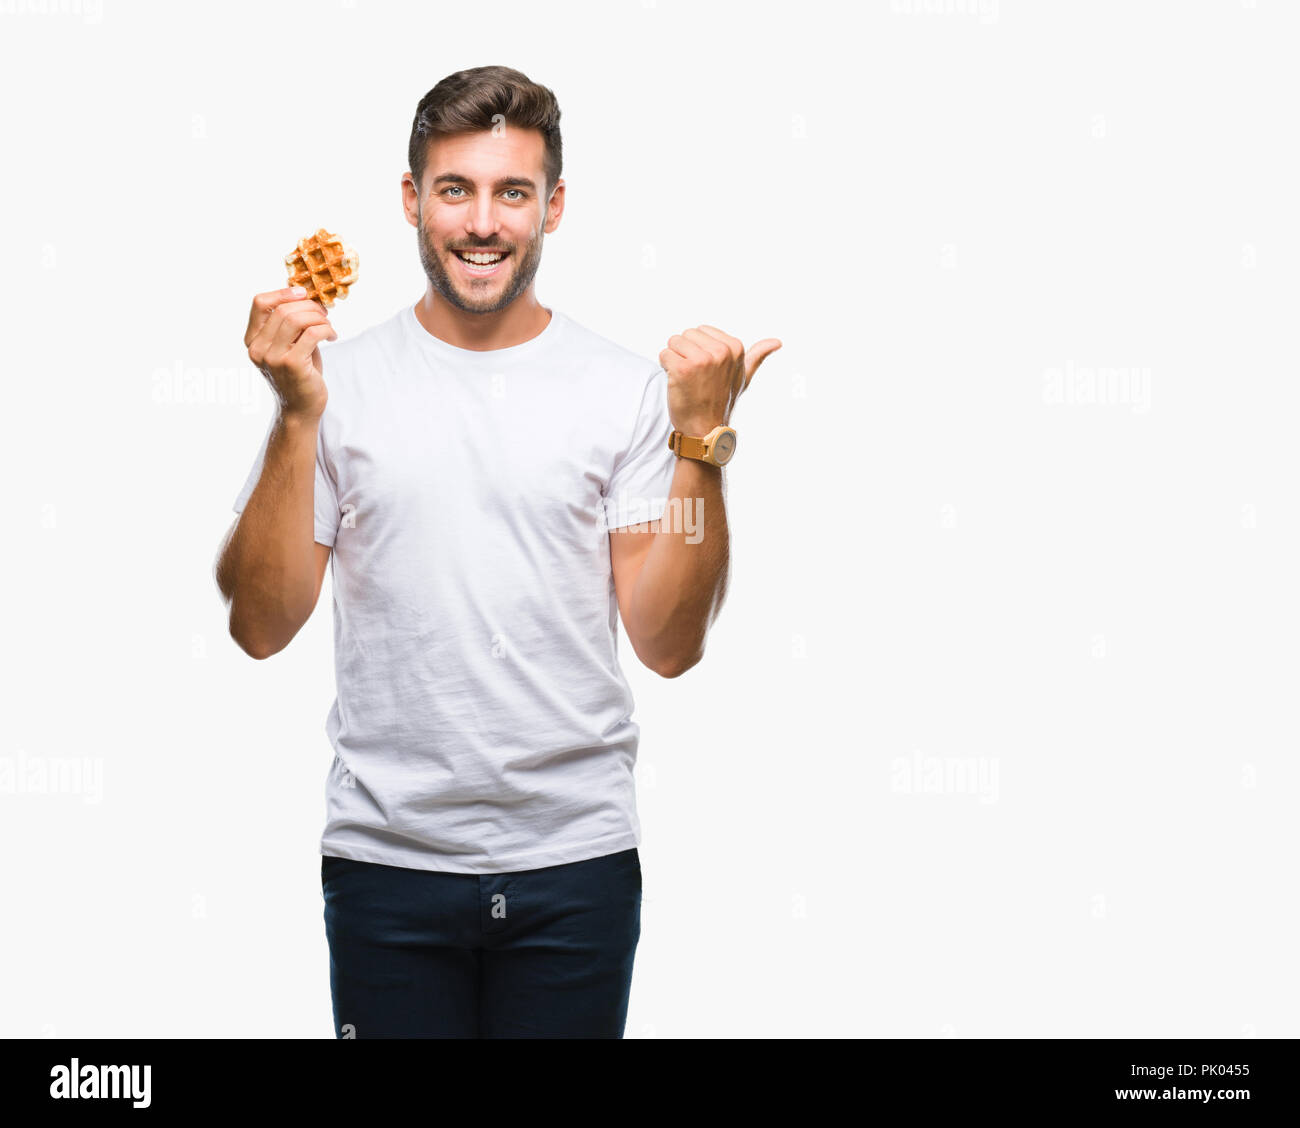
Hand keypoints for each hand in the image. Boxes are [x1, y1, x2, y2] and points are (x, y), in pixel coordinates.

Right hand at [245, 286, 336, 420]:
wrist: (301, 408)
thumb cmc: (298, 374)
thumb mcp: (287, 345)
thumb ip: (288, 324)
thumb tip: (303, 295)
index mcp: (252, 340)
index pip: (259, 303)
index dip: (283, 293)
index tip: (303, 293)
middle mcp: (258, 348)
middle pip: (283, 309)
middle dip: (309, 306)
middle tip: (324, 313)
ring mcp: (273, 357)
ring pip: (296, 319)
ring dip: (318, 318)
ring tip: (328, 326)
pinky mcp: (292, 364)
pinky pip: (312, 333)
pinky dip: (326, 330)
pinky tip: (332, 336)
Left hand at [660, 325, 781, 435]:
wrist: (705, 429)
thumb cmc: (722, 402)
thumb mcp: (743, 377)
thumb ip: (757, 357)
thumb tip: (777, 342)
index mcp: (735, 347)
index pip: (701, 331)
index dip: (698, 350)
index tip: (707, 372)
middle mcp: (721, 351)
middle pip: (686, 334)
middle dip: (685, 353)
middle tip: (696, 378)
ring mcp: (703, 360)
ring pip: (673, 342)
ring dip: (674, 360)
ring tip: (687, 380)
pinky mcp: (684, 368)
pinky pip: (664, 355)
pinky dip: (666, 369)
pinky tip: (678, 384)